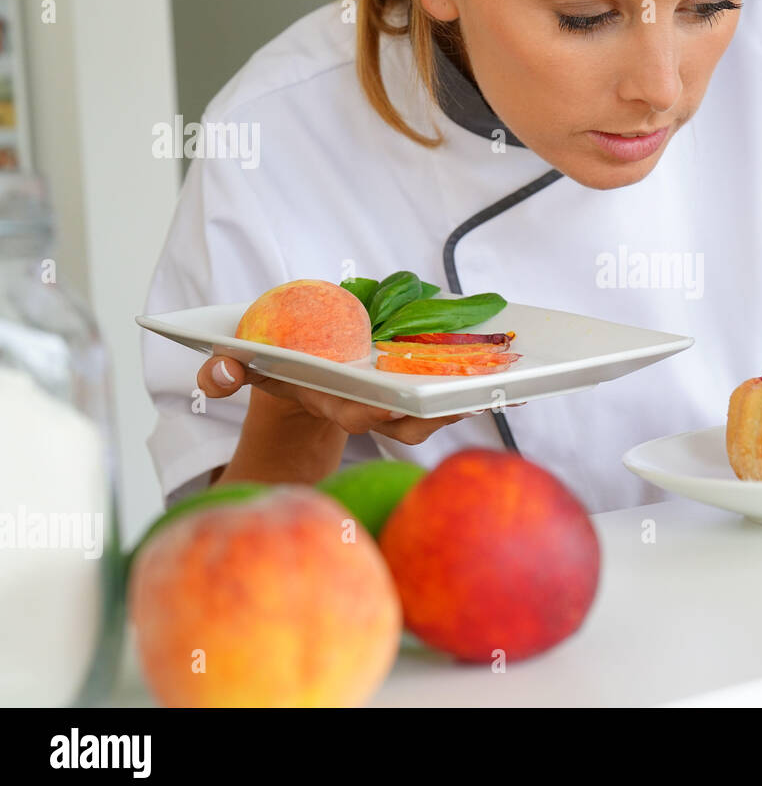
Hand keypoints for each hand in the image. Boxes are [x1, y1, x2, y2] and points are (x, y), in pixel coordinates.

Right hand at [196, 354, 479, 444]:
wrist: (302, 375)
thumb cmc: (278, 363)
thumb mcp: (249, 362)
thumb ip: (229, 367)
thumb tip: (219, 371)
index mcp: (332, 401)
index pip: (357, 415)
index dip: (378, 412)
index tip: (400, 405)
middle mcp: (367, 410)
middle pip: (407, 423)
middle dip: (439, 413)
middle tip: (472, 398)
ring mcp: (393, 407)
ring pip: (435, 415)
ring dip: (469, 403)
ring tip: (506, 387)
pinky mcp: (415, 397)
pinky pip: (450, 398)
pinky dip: (479, 393)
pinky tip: (518, 384)